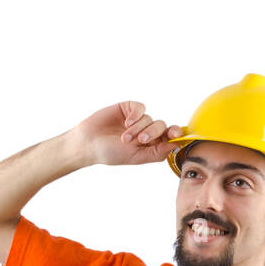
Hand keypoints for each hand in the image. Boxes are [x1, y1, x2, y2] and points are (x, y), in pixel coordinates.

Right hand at [70, 101, 185, 167]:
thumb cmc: (110, 153)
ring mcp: (137, 119)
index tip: (175, 134)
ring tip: (124, 137)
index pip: (169, 137)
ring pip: (150, 118)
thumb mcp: (136, 157)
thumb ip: (157, 153)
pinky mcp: (128, 108)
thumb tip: (175, 145)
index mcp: (150, 145)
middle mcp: (146, 131)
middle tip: (140, 140)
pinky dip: (136, 115)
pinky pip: (140, 108)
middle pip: (162, 126)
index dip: (175, 134)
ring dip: (138, 128)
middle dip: (153, 133)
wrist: (88, 143)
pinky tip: (126, 123)